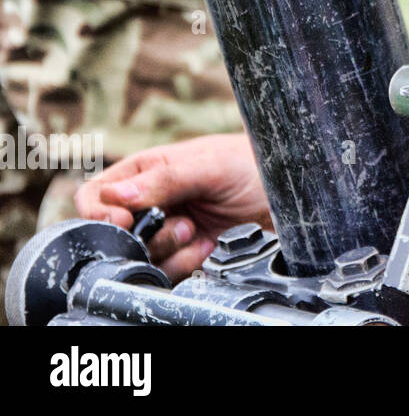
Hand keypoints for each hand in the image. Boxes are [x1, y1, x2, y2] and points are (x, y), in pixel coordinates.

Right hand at [75, 133, 270, 280]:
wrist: (288, 189)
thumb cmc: (252, 163)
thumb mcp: (209, 165)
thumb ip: (164, 179)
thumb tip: (118, 195)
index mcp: (145, 170)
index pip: (96, 195)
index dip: (101, 213)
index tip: (127, 222)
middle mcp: (150, 200)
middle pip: (116, 233)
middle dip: (146, 236)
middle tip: (181, 225)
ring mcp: (167, 225)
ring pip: (140, 255)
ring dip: (169, 250)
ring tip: (197, 231)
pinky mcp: (184, 247)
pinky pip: (166, 268)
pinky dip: (185, 262)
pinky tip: (207, 244)